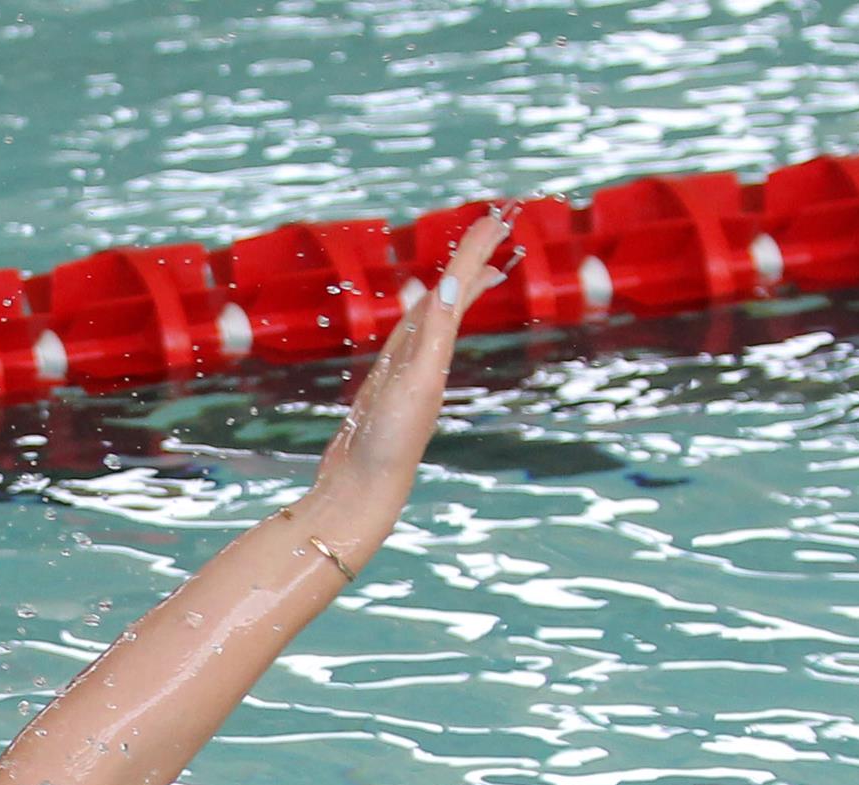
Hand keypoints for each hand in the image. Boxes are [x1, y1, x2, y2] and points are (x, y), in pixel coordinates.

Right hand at [301, 206, 510, 554]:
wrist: (362, 489)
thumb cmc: (389, 444)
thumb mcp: (415, 383)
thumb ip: (431, 336)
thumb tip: (449, 286)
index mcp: (436, 350)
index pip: (459, 289)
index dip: (476, 253)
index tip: (497, 221)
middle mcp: (424, 357)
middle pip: (452, 296)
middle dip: (473, 259)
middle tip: (497, 226)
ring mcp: (404, 372)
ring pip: (434, 316)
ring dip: (455, 287)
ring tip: (475, 265)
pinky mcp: (384, 387)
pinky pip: (408, 341)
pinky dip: (422, 319)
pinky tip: (428, 314)